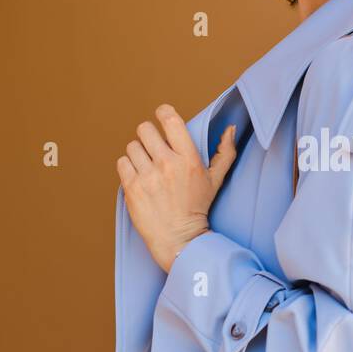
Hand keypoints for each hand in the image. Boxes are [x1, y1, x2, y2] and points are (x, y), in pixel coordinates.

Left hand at [117, 104, 236, 272]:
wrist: (179, 239)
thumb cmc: (197, 208)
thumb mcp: (215, 180)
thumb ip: (225, 152)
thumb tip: (230, 129)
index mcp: (188, 159)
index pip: (170, 120)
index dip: (163, 112)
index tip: (162, 116)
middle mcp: (167, 165)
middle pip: (145, 129)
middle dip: (148, 136)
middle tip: (153, 147)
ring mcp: (147, 177)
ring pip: (132, 146)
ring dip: (138, 153)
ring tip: (146, 166)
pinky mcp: (132, 188)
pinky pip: (122, 162)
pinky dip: (128, 167)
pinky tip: (138, 176)